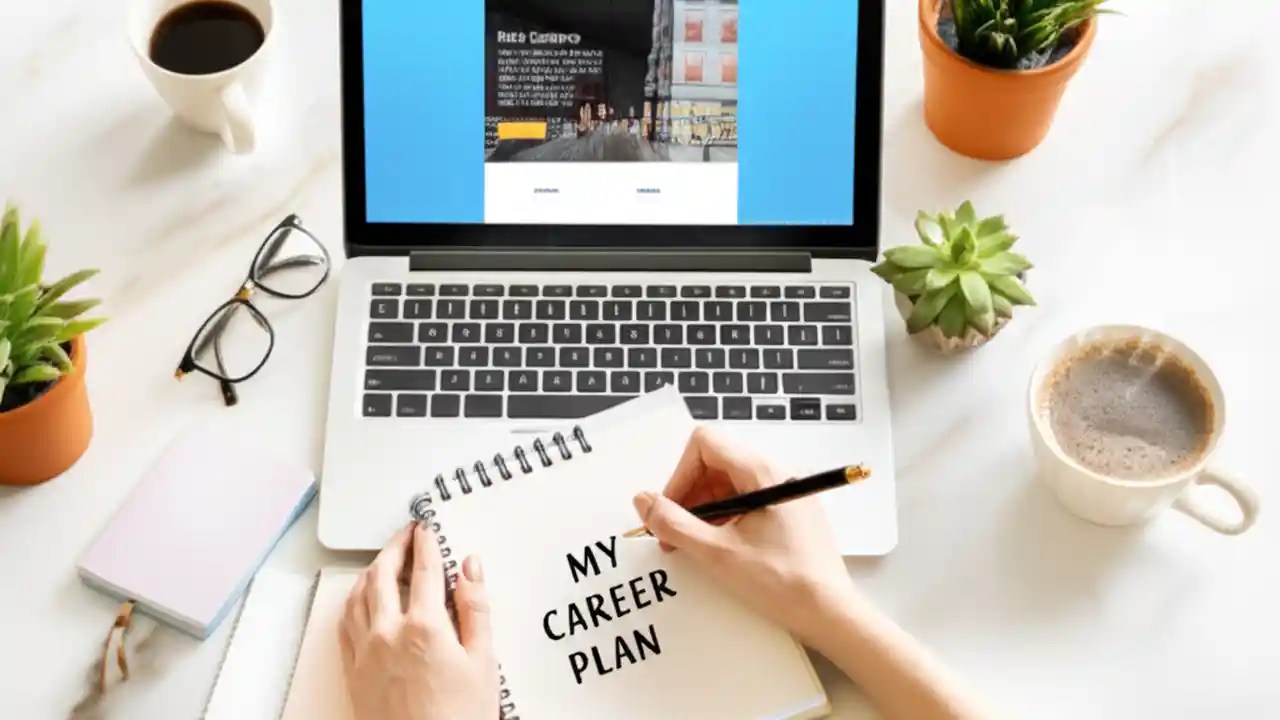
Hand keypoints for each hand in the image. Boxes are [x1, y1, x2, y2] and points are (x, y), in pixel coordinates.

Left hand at [339, 523, 498, 719]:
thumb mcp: (483, 662)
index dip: (426, 542)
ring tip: (383, 559)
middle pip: (383, 573)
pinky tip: (361, 599)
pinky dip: (353, 600)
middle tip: (405, 534)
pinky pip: (345, 622)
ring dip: (370, 569)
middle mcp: (388, 632)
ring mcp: (366, 652)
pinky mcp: (354, 670)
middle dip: (394, 547)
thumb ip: (476, 609)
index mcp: (425, 626)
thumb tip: (470, 569)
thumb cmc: (458, 719)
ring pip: (358, 594)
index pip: (423, 569)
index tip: (427, 528)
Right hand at [631, 427, 859, 647]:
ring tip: (693, 545)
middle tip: (673, 534)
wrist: (830, 613)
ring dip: (704, 509)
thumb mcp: (717, 553)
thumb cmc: (782, 582)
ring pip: (730, 482)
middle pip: (716, 463)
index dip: (679, 474)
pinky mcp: (791, 511)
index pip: (705, 444)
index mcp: (763, 473)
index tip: (670, 510)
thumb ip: (674, 523)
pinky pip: (747, 499)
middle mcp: (778, 473)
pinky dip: (725, 517)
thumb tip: (643, 501)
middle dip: (688, 495)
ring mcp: (787, 492)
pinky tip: (719, 547)